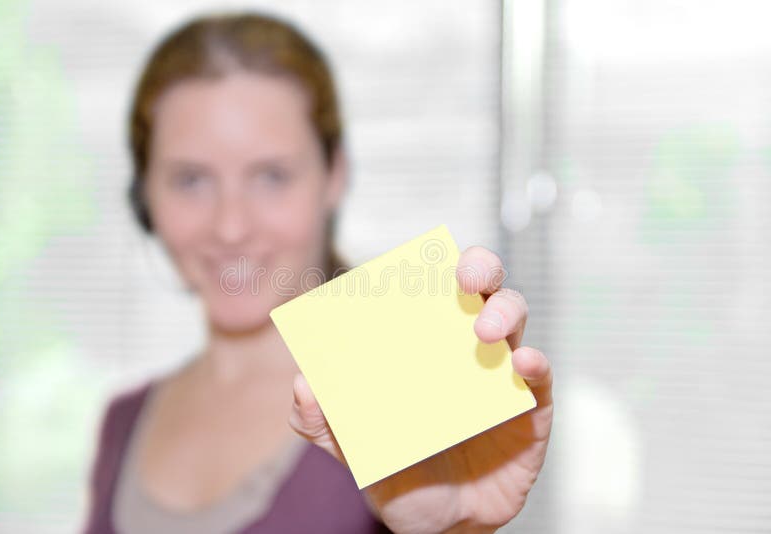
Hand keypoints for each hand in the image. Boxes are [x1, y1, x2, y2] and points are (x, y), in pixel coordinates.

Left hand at [289, 246, 553, 533]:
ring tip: (486, 330)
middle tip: (465, 278)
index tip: (413, 263)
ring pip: (515, 319)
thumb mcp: (351, 449)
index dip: (426, 267)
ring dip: (505, 313)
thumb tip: (302, 384)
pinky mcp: (533, 409)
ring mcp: (501, 375)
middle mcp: (465, 349)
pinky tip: (523, 364)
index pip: (428, 292)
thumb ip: (320, 422)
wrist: (441, 527)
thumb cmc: (398, 474)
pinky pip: (541, 377)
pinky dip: (536, 364)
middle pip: (483, 290)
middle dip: (479, 268)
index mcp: (424, 346)